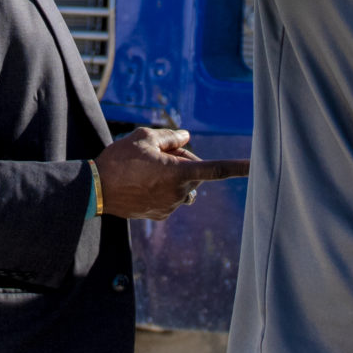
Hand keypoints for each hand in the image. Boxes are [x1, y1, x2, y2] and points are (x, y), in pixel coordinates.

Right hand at [93, 127, 248, 220]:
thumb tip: (187, 137)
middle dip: (183, 160)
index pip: (216, 169)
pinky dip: (164, 188)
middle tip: (158, 153)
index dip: (239, 168)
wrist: (95, 190)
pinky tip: (143, 183)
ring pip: (184, 186)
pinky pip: (172, 198)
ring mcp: (170, 207)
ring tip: (148, 169)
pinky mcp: (161, 215)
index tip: (257, 168)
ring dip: (175, 176)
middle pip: (195, 171)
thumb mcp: (142, 138)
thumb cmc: (118, 160)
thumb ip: (170, 137)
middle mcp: (179, 193)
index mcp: (178, 173)